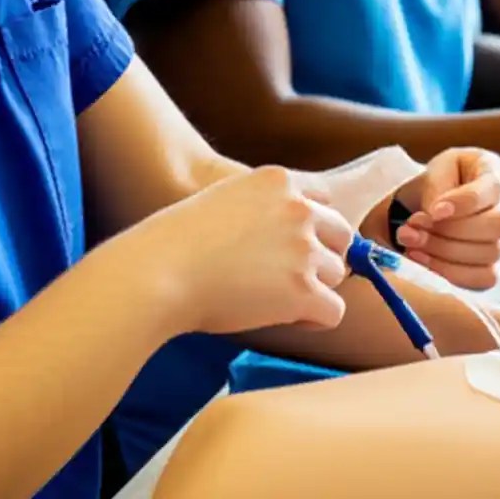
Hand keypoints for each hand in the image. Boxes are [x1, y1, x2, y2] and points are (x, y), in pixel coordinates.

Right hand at [134, 166, 353, 335]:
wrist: (157, 272)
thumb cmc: (177, 243)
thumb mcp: (225, 201)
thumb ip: (263, 210)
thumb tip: (287, 244)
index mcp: (279, 180)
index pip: (324, 200)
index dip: (311, 228)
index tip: (289, 246)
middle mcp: (299, 209)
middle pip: (341, 235)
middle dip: (321, 257)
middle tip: (288, 276)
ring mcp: (303, 249)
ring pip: (336, 274)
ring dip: (314, 288)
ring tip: (275, 298)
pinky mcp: (303, 290)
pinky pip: (334, 310)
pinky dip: (315, 318)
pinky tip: (288, 317)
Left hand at [389, 149, 499, 289]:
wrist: (437, 201)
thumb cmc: (441, 180)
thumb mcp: (436, 168)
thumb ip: (436, 186)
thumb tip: (435, 214)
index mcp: (493, 173)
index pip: (490, 190)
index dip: (463, 203)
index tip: (433, 211)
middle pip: (498, 226)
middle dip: (451, 230)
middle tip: (413, 226)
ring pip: (488, 254)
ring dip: (443, 251)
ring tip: (410, 241)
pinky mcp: (493, 267)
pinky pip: (482, 278)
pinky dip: (449, 272)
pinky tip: (421, 258)